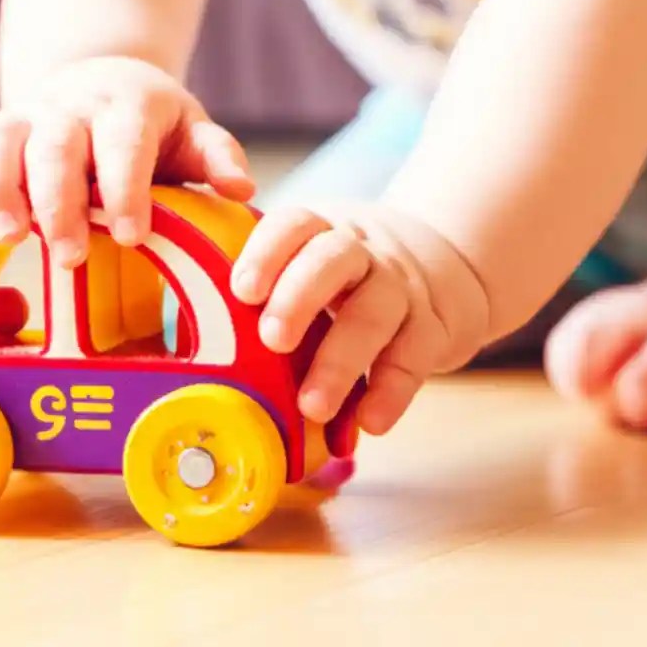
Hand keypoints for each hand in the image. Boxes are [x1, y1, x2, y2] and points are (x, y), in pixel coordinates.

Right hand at [0, 56, 254, 267]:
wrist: (99, 81)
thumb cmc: (149, 123)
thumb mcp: (191, 131)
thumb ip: (215, 157)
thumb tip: (242, 189)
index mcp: (123, 107)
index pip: (122, 144)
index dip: (125, 188)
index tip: (132, 235)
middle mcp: (67, 110)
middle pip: (55, 146)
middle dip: (59, 201)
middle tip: (71, 254)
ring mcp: (23, 121)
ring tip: (7, 238)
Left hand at [231, 203, 474, 434]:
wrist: (453, 263)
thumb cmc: (348, 280)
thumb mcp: (312, 264)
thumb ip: (262, 296)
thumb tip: (193, 356)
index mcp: (320, 231)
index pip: (294, 225)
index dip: (266, 253)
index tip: (242, 290)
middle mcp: (362, 251)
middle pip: (332, 261)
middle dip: (298, 299)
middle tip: (272, 340)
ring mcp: (401, 287)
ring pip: (374, 313)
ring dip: (340, 361)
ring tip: (312, 406)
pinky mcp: (434, 327)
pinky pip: (414, 357)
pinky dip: (391, 392)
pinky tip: (369, 421)